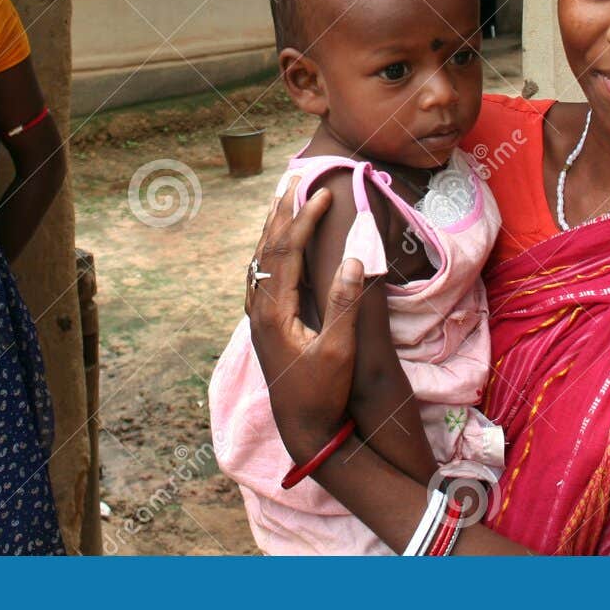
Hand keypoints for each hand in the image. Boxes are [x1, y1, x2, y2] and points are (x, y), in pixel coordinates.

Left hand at [244, 186, 364, 462]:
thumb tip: (352, 258)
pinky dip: (271, 250)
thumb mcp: (338, 352)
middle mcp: (259, 309)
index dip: (304, 219)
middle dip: (281, 212)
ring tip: (283, 202)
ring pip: (260, 260)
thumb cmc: (324, 393)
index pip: (286, 251)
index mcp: (274, 311)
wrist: (303, 430)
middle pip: (266, 248)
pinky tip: (277, 248)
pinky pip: (262, 274)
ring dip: (272, 228)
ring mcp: (258, 318)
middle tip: (294, 179)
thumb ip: (343, 304)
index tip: (324, 193)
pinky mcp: (264, 326)